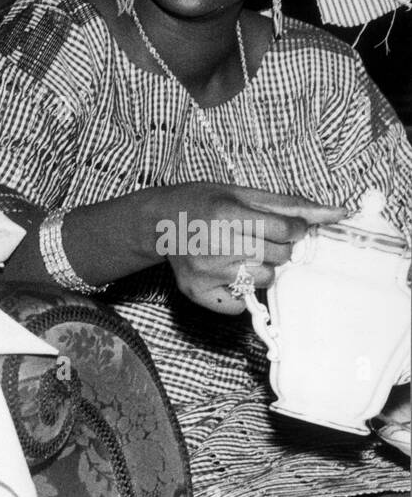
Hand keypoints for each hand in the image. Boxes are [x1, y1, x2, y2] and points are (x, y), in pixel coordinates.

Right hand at [154, 183, 346, 314]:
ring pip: (264, 280)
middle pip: (278, 256)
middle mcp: (214, 244)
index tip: (282, 226)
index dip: (291, 229)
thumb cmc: (205, 202)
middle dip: (276, 247)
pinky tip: (227, 271)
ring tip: (240, 253)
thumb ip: (289, 205)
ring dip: (261, 268)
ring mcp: (205, 272)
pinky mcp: (198, 293)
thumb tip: (337, 213)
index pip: (284, 230)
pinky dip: (242, 290)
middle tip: (255, 237)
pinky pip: (241, 303)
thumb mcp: (242, 192)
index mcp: (226, 214)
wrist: (159, 222)